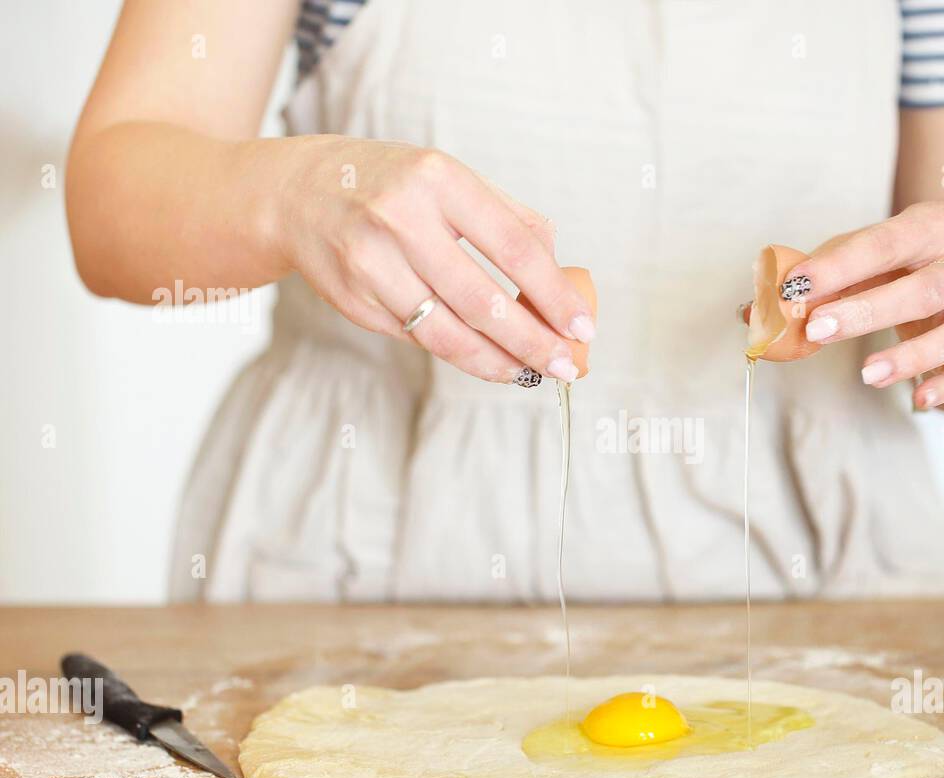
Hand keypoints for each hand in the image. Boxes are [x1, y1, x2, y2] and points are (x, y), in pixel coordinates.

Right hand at [276, 136, 595, 382]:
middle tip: (563, 364)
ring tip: (528, 372)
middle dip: (532, 342)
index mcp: (439, 179)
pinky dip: (458, 353)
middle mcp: (400, 218)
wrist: (300, 193)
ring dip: (496, 361)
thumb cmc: (396, 186)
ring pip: (448, 333)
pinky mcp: (354, 299)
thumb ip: (511, 220)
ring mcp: (371, 262)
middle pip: (483, 301)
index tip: (581, 325)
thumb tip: (562, 277)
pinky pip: (418, 338)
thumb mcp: (452, 180)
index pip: (513, 247)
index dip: (553, 293)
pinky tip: (485, 358)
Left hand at [784, 201, 943, 409]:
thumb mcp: (867, 259)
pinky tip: (918, 400)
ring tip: (867, 374)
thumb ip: (815, 279)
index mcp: (932, 226)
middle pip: (923, 288)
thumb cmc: (904, 268)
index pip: (883, 244)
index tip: (795, 285)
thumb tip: (750, 310)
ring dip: (911, 356)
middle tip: (817, 330)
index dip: (838, 265)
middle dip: (867, 311)